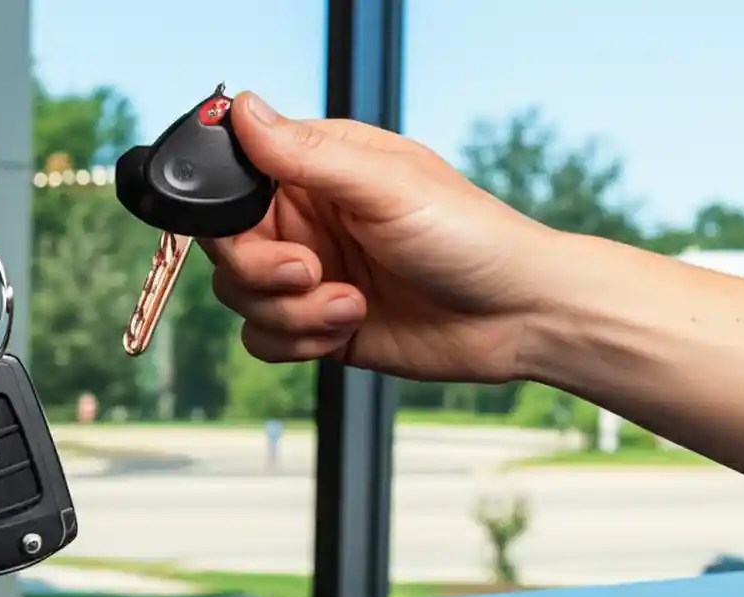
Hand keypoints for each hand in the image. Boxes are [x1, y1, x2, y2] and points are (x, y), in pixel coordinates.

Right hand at [204, 92, 565, 383]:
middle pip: (227, 247)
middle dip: (258, 269)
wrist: (517, 318)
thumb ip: (308, 154)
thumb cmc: (471, 237)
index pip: (235, 179)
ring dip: (289, 312)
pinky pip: (263, 338)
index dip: (228, 209)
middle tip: (309, 272)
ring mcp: (309, 276)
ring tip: (350, 305)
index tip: (255, 227)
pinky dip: (297, 341)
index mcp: (317, 170)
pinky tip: (348, 327)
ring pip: (239, 298)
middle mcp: (306, 221)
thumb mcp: (387, 186)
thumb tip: (243, 109)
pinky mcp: (317, 327)